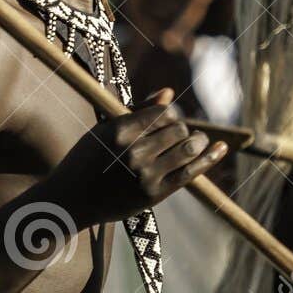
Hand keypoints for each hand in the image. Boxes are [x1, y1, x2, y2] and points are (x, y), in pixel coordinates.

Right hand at [46, 89, 226, 227]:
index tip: (167, 121)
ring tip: (197, 140)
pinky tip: (221, 148)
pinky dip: (209, 158)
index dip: (170, 114)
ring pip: (188, 148)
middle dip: (182, 129)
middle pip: (178, 129)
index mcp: (120, 131)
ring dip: (198, 141)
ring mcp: (146, 175)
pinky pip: (190, 172)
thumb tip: (169, 93)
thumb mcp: (105, 130)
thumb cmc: (87, 159)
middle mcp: (135, 152)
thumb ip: (138, 110)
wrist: (71, 200)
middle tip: (180, 134)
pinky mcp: (154, 194)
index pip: (163, 113)